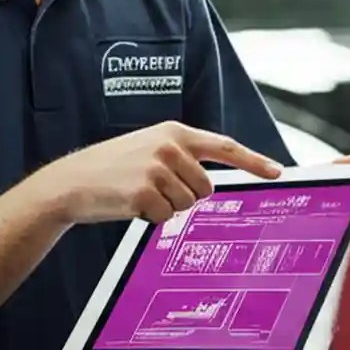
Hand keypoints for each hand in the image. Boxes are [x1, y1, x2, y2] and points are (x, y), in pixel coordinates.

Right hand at [35, 121, 283, 225]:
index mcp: (173, 132)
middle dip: (186, 196)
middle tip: (154, 189)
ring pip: (188, 204)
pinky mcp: (145, 192)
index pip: (223, 147)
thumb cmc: (112, 168)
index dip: (253, 160)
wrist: (72, 181)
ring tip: (138, 193)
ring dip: (167, 207)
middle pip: (206, 188)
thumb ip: (180, 158)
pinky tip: (129, 204)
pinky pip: (166, 217)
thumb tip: (210, 184)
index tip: (277, 171)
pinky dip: (151, 217)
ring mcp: (157, 168)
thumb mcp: (149, 149)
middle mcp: (169, 146)